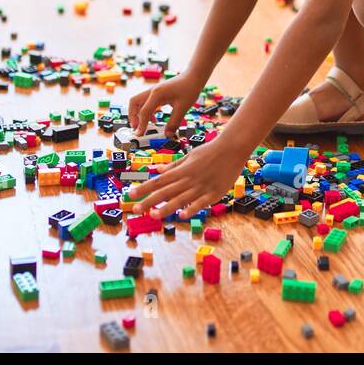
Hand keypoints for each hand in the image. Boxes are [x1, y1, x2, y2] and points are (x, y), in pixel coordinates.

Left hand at [126, 131, 251, 220]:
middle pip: (166, 192)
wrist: (232, 148)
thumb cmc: (211, 151)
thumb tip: (158, 170)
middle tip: (135, 209)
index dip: (144, 188)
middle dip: (149, 201)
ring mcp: (201, 187)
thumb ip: (174, 166)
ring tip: (153, 215)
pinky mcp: (214, 193)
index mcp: (182, 170)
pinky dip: (191, 209)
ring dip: (166, 208)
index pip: (159, 181)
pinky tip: (182, 216)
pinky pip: (200, 203)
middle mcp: (189, 179)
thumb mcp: (190, 155)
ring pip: (181, 199)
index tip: (131, 195)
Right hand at [127, 73, 203, 138]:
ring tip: (143, 126)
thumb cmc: (189, 88)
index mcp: (157, 94)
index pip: (144, 112)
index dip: (141, 125)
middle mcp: (152, 91)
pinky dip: (146, 111)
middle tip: (136, 128)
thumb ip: (174, 122)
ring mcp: (154, 91)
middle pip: (134, 103)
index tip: (139, 134)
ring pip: (138, 102)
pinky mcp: (158, 92)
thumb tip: (168, 135)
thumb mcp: (183, 107)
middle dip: (133, 116)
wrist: (193, 76)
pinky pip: (146, 102)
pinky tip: (154, 119)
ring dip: (138, 114)